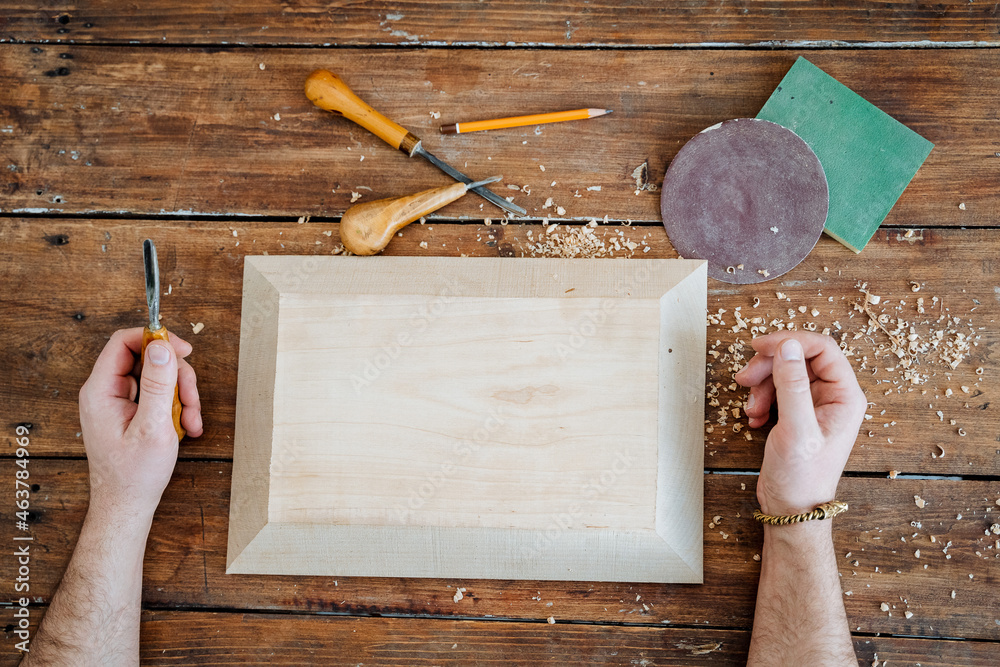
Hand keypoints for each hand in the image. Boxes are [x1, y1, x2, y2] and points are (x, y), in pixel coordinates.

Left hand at [78, 327, 202, 517]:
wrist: (126, 505)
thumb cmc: (134, 474)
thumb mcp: (153, 426)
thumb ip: (158, 384)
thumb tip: (161, 346)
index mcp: (101, 391)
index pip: (124, 342)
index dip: (156, 339)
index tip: (184, 350)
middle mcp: (106, 392)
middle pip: (147, 359)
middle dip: (177, 377)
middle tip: (192, 401)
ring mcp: (118, 402)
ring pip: (158, 377)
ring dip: (181, 395)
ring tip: (191, 421)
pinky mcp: (130, 412)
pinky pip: (157, 395)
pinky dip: (177, 408)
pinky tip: (187, 428)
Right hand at [735, 331, 865, 515]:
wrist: (792, 509)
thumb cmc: (802, 477)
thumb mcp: (796, 429)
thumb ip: (792, 385)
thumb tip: (787, 346)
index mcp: (845, 396)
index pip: (822, 348)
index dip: (790, 342)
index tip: (760, 346)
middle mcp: (834, 396)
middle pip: (799, 358)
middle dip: (769, 366)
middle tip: (745, 378)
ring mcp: (815, 405)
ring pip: (784, 373)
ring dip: (761, 385)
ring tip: (751, 409)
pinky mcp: (798, 414)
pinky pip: (776, 390)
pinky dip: (761, 399)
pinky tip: (754, 418)